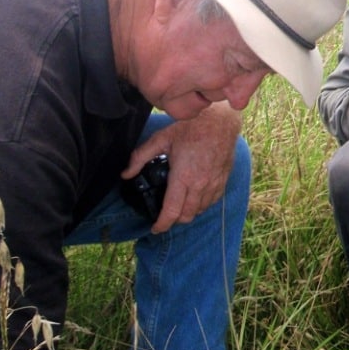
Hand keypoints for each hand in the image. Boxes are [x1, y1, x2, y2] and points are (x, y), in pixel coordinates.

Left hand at [123, 103, 242, 231]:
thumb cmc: (190, 128)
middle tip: (165, 215)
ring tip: (179, 206)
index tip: (155, 228)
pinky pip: (212, 202)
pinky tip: (195, 198)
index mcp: (183, 177)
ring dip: (188, 213)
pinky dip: (202, 205)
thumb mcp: (161, 139)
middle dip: (174, 220)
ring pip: (200, 211)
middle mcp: (200, 184)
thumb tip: (125, 174)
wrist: (220, 121)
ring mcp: (213, 183)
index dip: (162, 225)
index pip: (172, 212)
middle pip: (186, 216)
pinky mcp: (223, 180)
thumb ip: (139, 157)